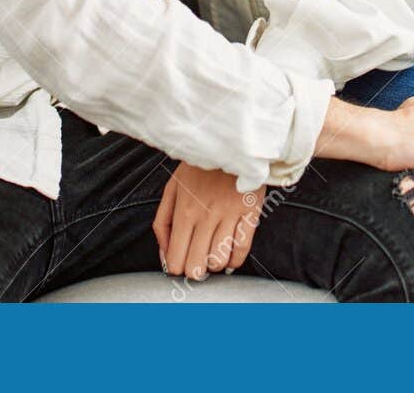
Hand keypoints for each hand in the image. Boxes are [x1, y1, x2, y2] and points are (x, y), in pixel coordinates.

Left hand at [153, 163, 265, 280]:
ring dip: (214, 263)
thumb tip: (164, 255)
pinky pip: (243, 250)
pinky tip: (229, 255)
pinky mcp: (250, 212)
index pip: (176, 260)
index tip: (180, 261)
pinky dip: (235, 260)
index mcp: (184, 211)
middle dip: (194, 270)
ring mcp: (230, 215)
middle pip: (197, 267)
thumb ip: (162, 223)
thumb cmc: (199, 167)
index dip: (176, 268)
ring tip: (212, 253)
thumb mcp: (172, 189)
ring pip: (220, 262)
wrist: (230, 143)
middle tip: (196, 262)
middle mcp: (206, 216)